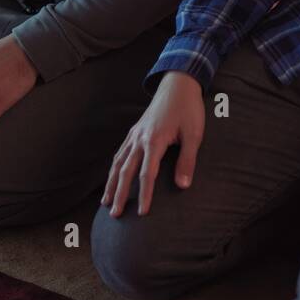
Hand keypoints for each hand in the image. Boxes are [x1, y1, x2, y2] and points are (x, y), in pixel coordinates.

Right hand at [103, 70, 204, 216]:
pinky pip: (119, 154)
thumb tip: (183, 186)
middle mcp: (139, 139)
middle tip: (115, 215)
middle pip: (126, 172)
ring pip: (117, 163)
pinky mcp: (133, 132)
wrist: (178, 85)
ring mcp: (133, 135)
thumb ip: (187, 161)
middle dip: (120, 194)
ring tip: (105, 203)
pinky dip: (113, 169)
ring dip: (111, 184)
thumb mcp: (194, 135)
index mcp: (154, 141)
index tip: (143, 213)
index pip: (146, 174)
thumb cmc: (188, 110)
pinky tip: (112, 179)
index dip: (145, 195)